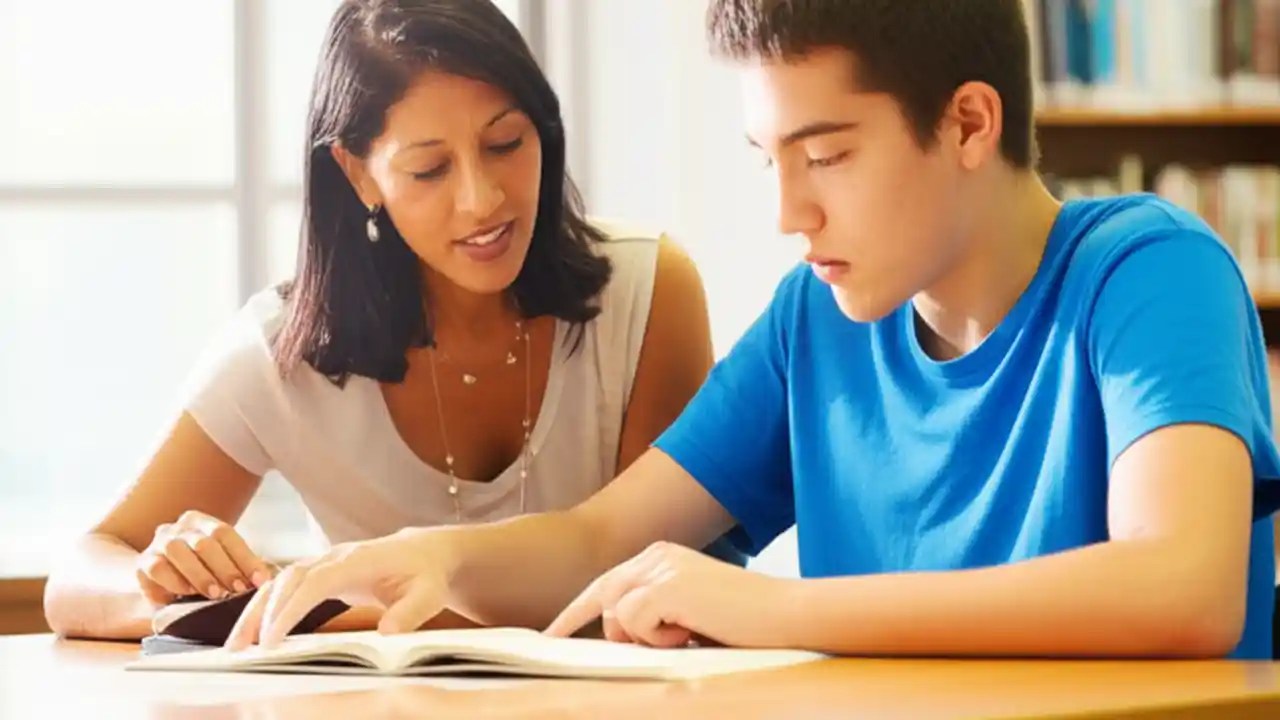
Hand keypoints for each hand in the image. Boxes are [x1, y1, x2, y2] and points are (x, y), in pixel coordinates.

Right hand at [135, 510, 273, 605]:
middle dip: (226, 569)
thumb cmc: (199, 572)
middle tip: (239, 589)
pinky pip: (158, 567)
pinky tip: (187, 592)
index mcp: (202, 521)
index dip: (245, 557)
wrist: (158, 579)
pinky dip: (175, 581)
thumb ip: (241, 567)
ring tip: (217, 594)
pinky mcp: (142, 562)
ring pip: (179, 552)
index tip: (261, 580)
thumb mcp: (221, 565)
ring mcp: (159, 542)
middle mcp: (180, 527)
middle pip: (205, 543)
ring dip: (201, 575)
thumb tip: (270, 578)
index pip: (226, 534)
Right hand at [225, 528, 449, 649]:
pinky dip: (266, 606)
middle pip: (288, 579)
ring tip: (236, 645)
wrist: (425, 553)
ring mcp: (324, 562)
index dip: (290, 610)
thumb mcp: (429, 594)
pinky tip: (252, 631)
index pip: (315, 582)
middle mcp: (335, 557)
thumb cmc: (426, 574)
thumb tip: (387, 634)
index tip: (272, 640)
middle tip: (240, 648)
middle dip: (261, 613)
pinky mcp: (320, 572)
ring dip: (256, 610)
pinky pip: (286, 587)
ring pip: (280, 581)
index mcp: (358, 560)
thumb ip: (410, 613)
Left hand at [544, 541, 792, 648]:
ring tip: (688, 635)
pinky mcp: (665, 585)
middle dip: (609, 630)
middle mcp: (657, 555)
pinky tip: (693, 631)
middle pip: (604, 597)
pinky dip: (660, 638)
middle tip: (635, 643)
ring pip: (618, 614)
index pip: (607, 583)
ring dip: (647, 638)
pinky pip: (635, 624)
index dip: (576, 612)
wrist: (786, 615)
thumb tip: (617, 637)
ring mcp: (660, 567)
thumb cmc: (743, 625)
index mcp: (662, 556)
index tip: (550, 636)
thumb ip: (653, 616)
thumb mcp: (689, 615)